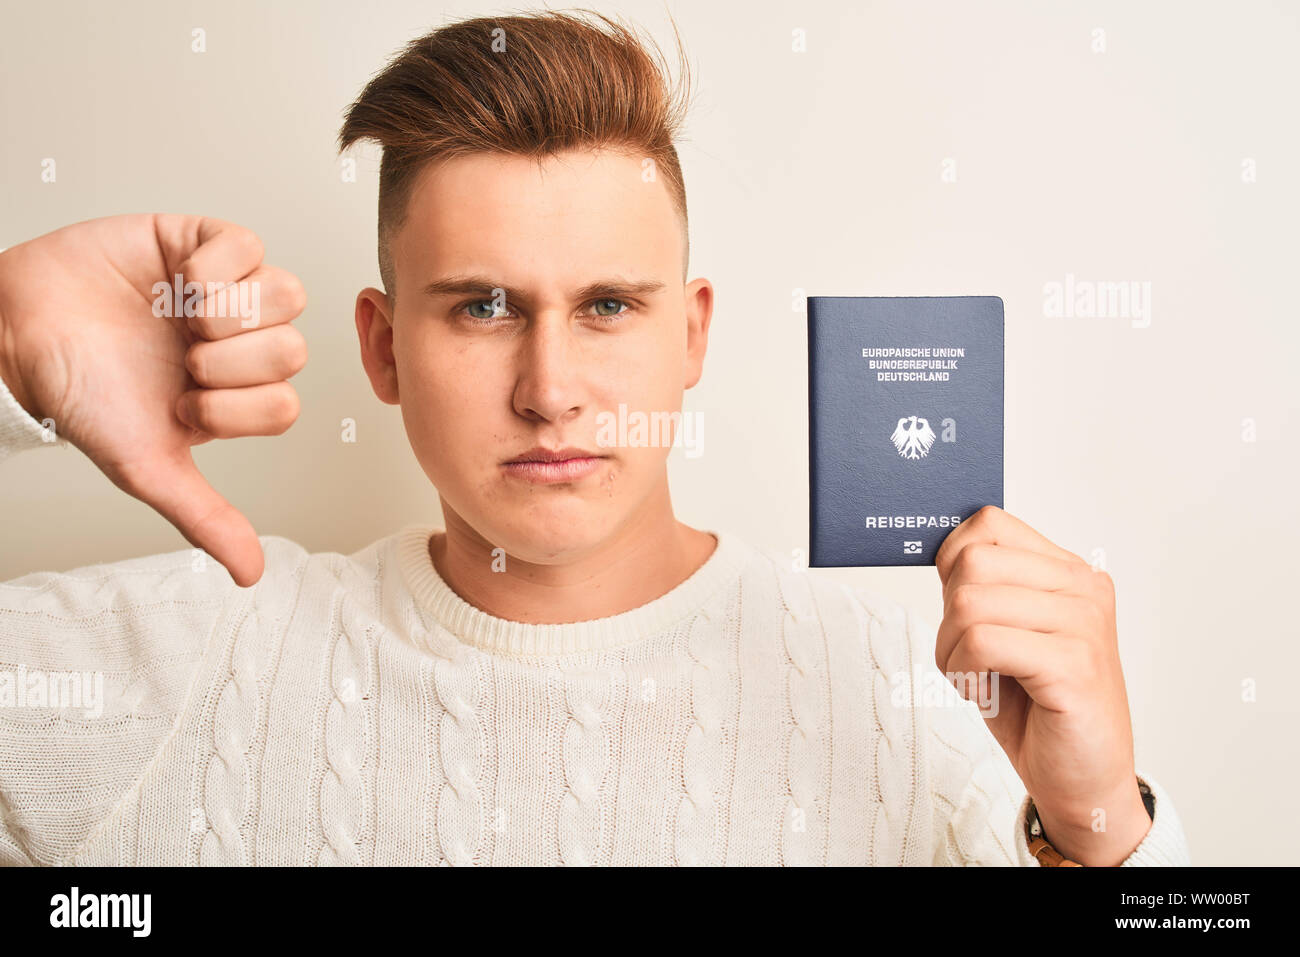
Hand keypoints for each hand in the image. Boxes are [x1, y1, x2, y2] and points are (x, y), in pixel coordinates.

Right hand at [0, 214, 306, 586]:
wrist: (16, 332)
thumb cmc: (82, 397)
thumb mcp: (146, 466)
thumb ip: (205, 515)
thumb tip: (251, 574)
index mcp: (238, 395)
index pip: (284, 404)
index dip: (233, 409)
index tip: (181, 405)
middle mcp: (242, 344)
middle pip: (294, 351)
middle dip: (231, 365)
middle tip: (180, 361)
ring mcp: (228, 291)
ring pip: (287, 295)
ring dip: (230, 314)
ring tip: (180, 318)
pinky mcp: (203, 242)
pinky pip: (249, 245)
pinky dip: (216, 267)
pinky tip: (176, 282)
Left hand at [933, 505, 1150, 865]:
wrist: (1083, 779)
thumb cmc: (1037, 707)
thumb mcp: (1003, 631)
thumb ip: (983, 588)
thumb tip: (940, 551)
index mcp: (1069, 571)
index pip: (988, 523)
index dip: (951, 562)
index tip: (957, 609)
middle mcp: (1083, 588)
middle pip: (973, 562)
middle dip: (947, 614)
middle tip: (964, 656)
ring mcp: (1084, 623)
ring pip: (970, 603)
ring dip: (950, 650)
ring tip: (976, 677)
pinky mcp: (1074, 664)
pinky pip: (981, 642)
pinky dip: (963, 671)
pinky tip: (983, 692)